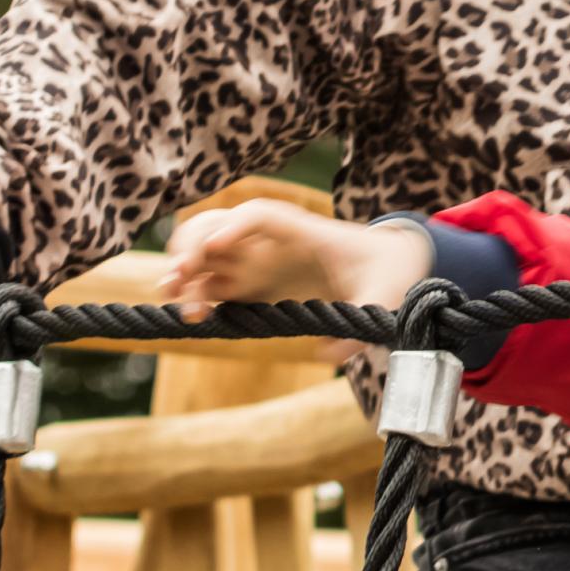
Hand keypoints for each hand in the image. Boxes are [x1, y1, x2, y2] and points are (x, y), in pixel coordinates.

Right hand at [160, 202, 431, 316]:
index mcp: (305, 233)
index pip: (261, 216)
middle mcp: (273, 241)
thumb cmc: (389, 273)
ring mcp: (259, 259)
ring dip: (184, 267)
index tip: (217, 247)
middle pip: (218, 225)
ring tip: (178, 299)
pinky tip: (193, 314)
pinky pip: (211, 278)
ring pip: (205, 249)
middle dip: (193, 246)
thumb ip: (359, 325)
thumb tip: (326, 354)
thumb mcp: (384, 299)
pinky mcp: (252, 282)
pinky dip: (193, 290)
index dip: (235, 226)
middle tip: (182, 280)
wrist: (391, 265)